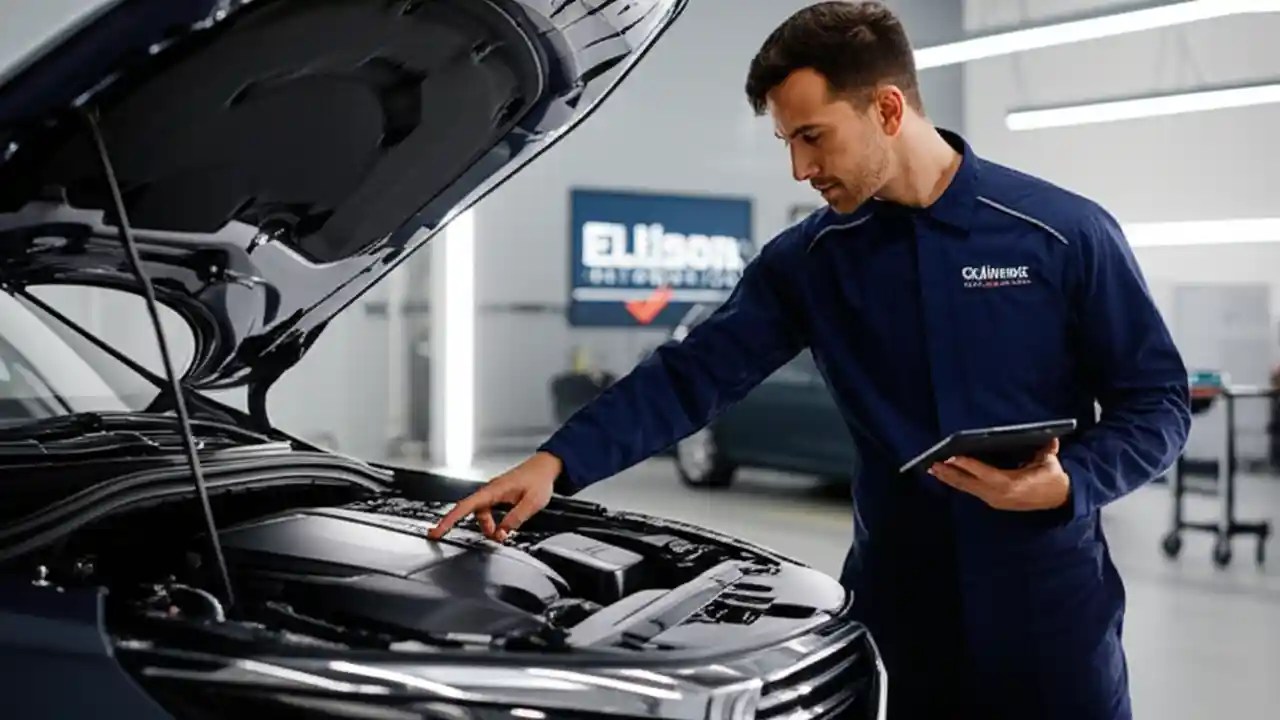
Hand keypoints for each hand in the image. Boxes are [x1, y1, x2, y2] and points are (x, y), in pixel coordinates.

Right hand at [426, 452, 561, 541]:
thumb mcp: (532, 503)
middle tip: (497, 538)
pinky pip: (489, 511)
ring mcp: (493, 492)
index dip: (449, 520)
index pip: (466, 506)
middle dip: (483, 528)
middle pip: (475, 513)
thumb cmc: (539, 479)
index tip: (437, 531)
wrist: (546, 467)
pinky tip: (503, 525)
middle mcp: (490, 490)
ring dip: (490, 526)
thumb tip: (502, 532)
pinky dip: (494, 521)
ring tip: (504, 532)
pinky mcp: (498, 495)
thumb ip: (515, 518)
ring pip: (482, 514)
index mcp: (494, 490)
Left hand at [928, 438, 1069, 510]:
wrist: (1060, 500)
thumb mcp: (1050, 463)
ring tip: (933, 469)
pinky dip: (958, 482)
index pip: (985, 473)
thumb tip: (1050, 437)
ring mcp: (995, 500)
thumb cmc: (1053, 478)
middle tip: (932, 463)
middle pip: (969, 483)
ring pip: (967, 488)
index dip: (967, 465)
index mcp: (1012, 484)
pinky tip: (947, 476)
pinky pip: (971, 490)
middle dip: (949, 473)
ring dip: (950, 479)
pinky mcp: (993, 501)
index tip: (951, 456)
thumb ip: (1046, 450)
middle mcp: (999, 495)